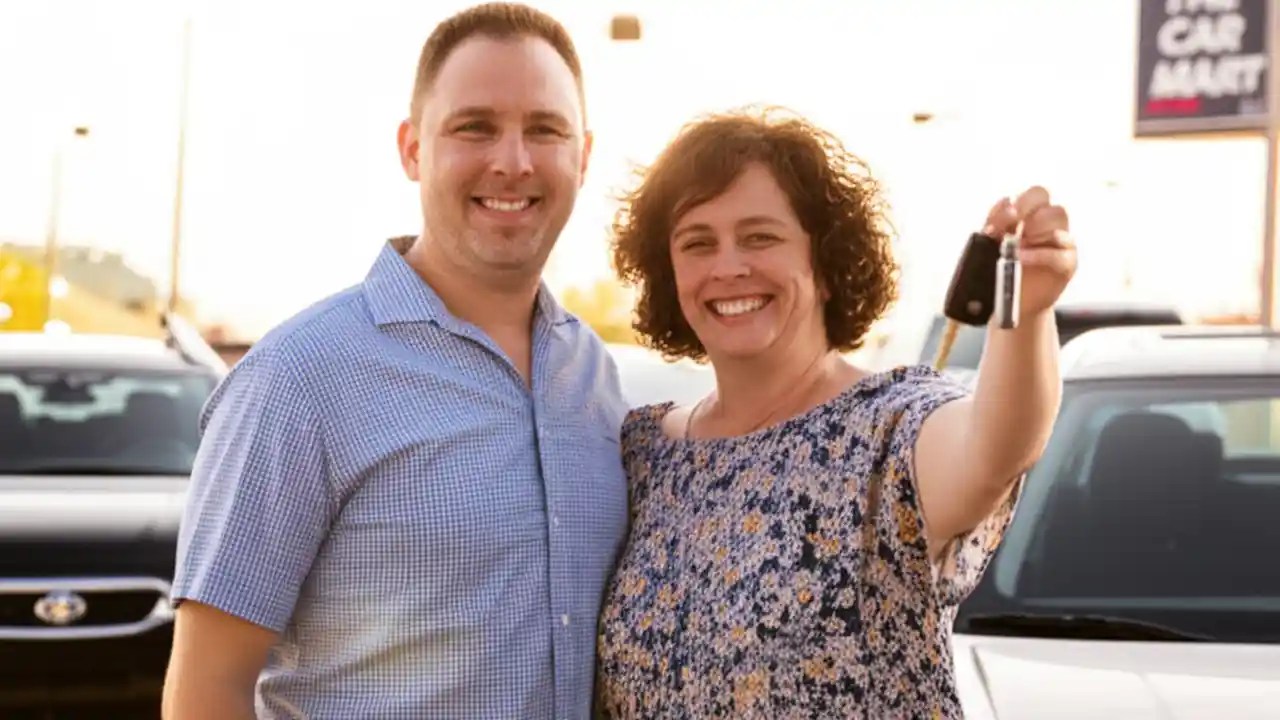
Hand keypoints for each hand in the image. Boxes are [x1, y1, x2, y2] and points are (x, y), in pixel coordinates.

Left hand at [981, 186, 1076, 319]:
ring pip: (1057, 215)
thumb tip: (1004, 204)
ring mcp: (1060, 240)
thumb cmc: (1000, 270)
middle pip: (1045, 197)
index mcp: (1029, 215)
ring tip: (1016, 244)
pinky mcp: (1068, 262)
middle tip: (1011, 222)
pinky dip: (1038, 254)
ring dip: (1035, 226)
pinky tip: (1021, 258)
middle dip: (1025, 206)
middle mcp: (1046, 222)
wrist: (1009, 303)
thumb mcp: (991, 246)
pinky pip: (1059, 252)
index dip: (1019, 200)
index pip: (1033, 194)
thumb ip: (995, 224)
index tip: (1004, 215)